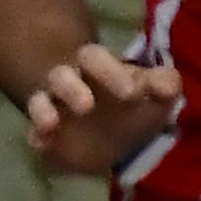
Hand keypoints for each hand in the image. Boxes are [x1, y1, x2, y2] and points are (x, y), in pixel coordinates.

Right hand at [20, 45, 183, 176]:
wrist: (116, 143)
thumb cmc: (135, 107)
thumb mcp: (158, 95)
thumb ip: (166, 85)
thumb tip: (164, 86)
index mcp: (97, 69)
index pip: (94, 57)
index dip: (108, 71)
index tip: (131, 94)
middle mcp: (70, 85)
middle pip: (60, 75)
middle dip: (71, 88)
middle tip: (87, 107)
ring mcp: (54, 111)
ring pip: (39, 101)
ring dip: (43, 111)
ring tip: (51, 123)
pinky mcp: (45, 139)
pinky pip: (34, 135)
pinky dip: (36, 138)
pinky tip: (43, 143)